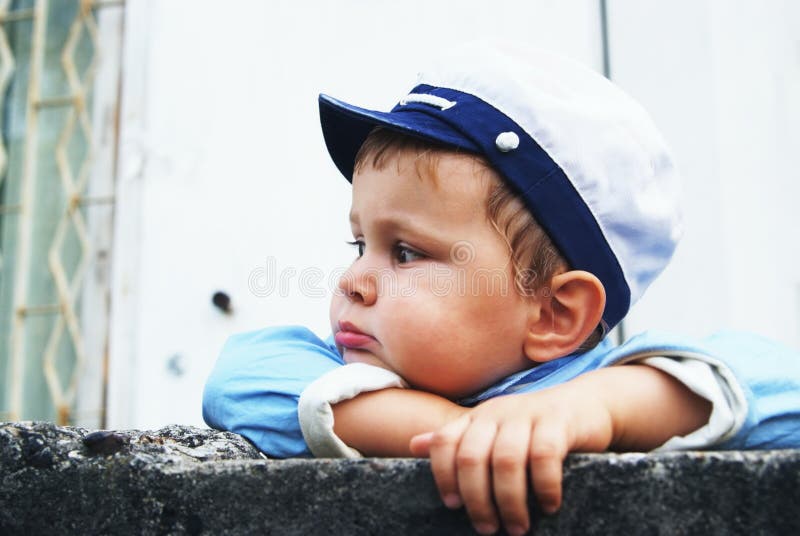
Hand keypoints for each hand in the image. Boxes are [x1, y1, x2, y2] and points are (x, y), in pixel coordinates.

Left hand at [409, 381, 613, 534]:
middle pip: (471, 457)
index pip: (445, 443)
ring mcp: (527, 414)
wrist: (587, 403)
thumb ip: (458, 439)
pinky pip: (544, 456)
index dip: (442, 476)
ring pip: (505, 460)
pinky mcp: (558, 421)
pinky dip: (544, 486)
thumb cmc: (535, 426)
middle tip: (489, 529)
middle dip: (477, 499)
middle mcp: (497, 412)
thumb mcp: (493, 430)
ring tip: (518, 527)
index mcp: (478, 417)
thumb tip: (415, 445)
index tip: (453, 506)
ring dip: (510, 501)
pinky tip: (549, 505)